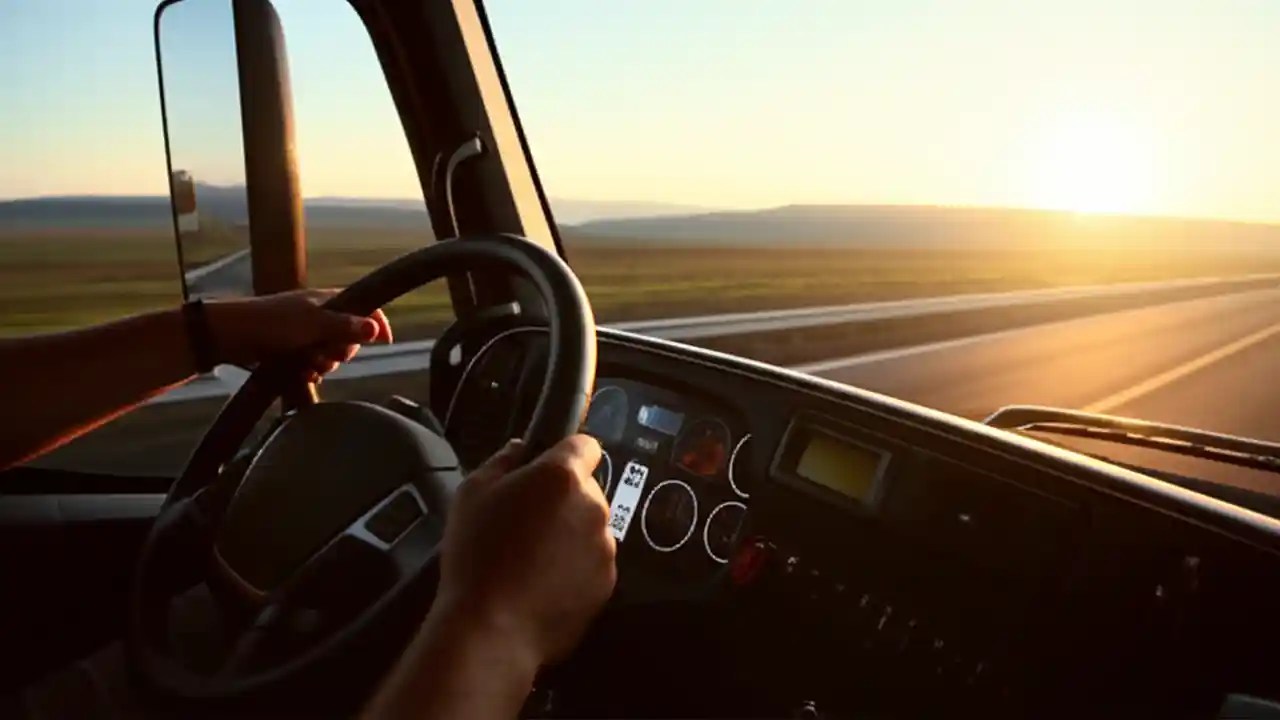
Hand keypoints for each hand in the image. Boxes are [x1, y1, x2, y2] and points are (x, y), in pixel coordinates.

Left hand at [205, 289, 392, 380]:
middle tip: (324, 351)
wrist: (232, 335)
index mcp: (331, 301)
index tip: (384, 342)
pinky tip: (297, 372)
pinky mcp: (295, 351)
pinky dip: (308, 371)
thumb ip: (346, 326)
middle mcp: (323, 316)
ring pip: (332, 356)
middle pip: (351, 340)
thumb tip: (376, 329)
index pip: (366, 309)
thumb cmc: (274, 323)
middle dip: (340, 351)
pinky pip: (314, 366)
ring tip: (304, 362)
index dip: (377, 324)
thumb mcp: (313, 323)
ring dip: (322, 364)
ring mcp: (308, 334)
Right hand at [435, 436, 616, 669]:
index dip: (567, 454)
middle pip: (586, 490)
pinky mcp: (607, 582)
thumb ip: (503, 460)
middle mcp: (593, 506)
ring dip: (570, 535)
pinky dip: (575, 568)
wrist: (492, 627)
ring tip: (531, 559)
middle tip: (526, 523)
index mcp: (562, 477)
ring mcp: (604, 546)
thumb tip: (521, 447)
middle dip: (563, 500)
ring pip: (590, 528)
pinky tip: (543, 583)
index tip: (547, 470)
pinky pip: (593, 563)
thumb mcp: (473, 493)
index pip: (586, 446)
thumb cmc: (476, 554)